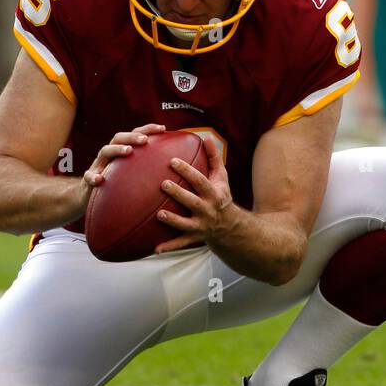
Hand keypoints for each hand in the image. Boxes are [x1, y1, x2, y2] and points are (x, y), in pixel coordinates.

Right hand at [74, 123, 165, 217]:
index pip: (135, 134)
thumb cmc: (117, 183)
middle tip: (145, 140)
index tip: (163, 128)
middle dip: (132, 136)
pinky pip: (88, 176)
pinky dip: (93, 177)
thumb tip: (178, 164)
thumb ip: (149, 167)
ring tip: (128, 151)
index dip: (148, 129)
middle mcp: (110, 154)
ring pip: (105, 151)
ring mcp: (98, 165)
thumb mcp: (133, 173)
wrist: (90, 198)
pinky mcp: (88, 180)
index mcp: (121, 150)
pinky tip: (99, 180)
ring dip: (116, 149)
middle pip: (119, 137)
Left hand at [155, 134, 236, 253]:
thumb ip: (214, 157)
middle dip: (178, 193)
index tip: (172, 161)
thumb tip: (206, 137)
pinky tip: (155, 249)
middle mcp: (208, 210)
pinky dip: (169, 246)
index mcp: (213, 194)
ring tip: (159, 214)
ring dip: (173, 220)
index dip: (186, 171)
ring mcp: (201, 226)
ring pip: (185, 224)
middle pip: (192, 201)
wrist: (230, 226)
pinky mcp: (194, 238)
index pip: (200, 180)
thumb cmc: (221, 195)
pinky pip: (181, 243)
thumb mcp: (222, 177)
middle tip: (163, 184)